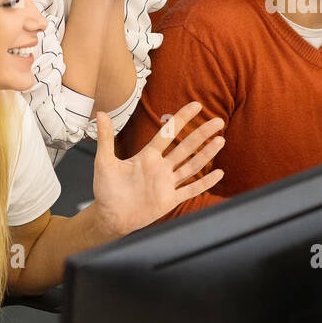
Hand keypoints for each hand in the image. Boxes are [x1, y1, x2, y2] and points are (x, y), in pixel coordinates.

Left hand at [89, 102, 225, 235]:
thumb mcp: (104, 162)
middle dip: (202, 134)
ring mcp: (167, 183)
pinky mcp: (170, 200)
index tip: (197, 105)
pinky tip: (219, 173)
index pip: (169, 133)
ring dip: (206, 154)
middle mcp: (161, 167)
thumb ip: (106, 138)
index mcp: (148, 156)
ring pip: (192, 165)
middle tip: (218, 121)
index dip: (182, 118)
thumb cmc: (106, 190)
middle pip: (186, 146)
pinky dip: (205, 183)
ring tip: (221, 140)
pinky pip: (191, 190)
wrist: (110, 217)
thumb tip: (100, 113)